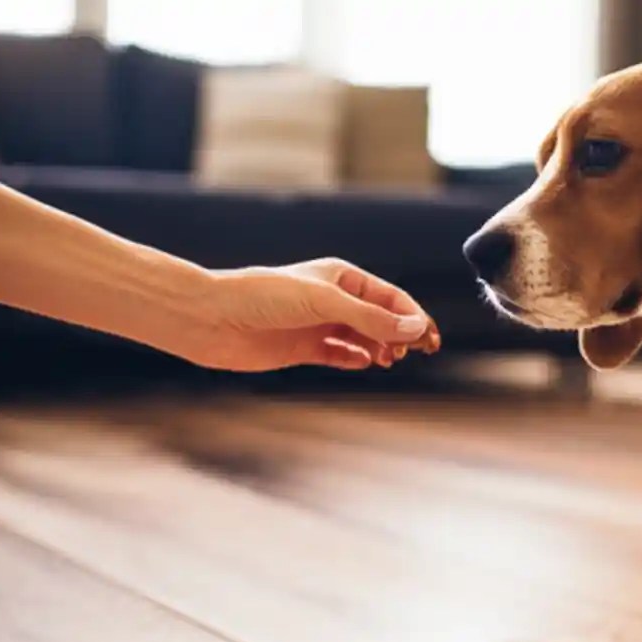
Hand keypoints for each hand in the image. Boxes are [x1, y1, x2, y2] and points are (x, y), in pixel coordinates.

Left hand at [181, 258, 439, 371]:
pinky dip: (356, 360)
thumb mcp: (324, 302)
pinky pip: (340, 355)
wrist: (211, 319)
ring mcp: (318, 325)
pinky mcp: (302, 348)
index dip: (413, 316)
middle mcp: (332, 300)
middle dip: (402, 334)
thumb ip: (371, 318)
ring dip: (382, 348)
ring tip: (391, 361)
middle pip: (381, 318)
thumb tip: (415, 328)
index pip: (390, 297)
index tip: (429, 339)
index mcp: (341, 277)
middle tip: (416, 353)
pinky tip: (366, 364)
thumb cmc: (262, 296)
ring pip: (363, 338)